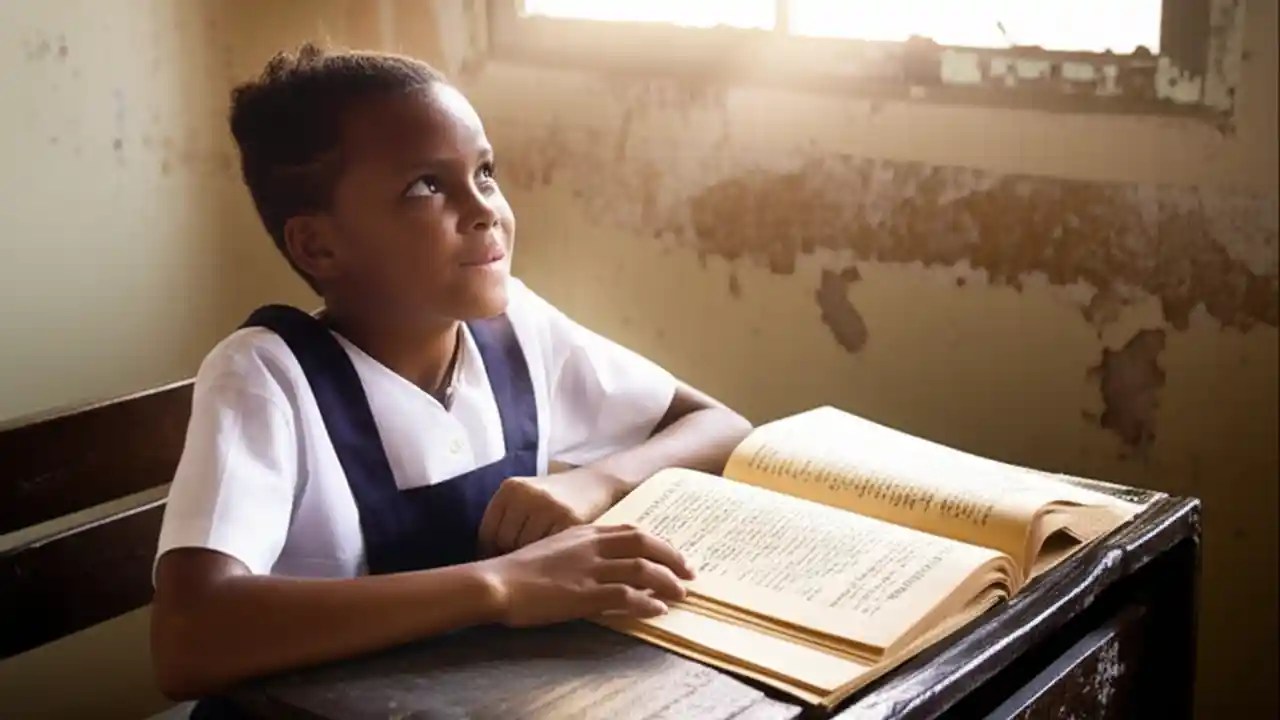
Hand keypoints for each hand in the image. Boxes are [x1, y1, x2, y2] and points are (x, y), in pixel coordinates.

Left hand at [478, 468, 625, 555]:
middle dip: (510, 557)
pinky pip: (551, 550)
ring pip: (527, 549)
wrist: (594, 482)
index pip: (488, 531)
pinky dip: (550, 559)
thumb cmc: (553, 497)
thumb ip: (506, 519)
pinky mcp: (571, 521)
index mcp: (511, 488)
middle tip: (518, 567)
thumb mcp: (525, 497)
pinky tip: (553, 561)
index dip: (488, 553)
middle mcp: (528, 495)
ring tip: (536, 565)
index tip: (494, 565)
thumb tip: (486, 557)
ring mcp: (550, 507)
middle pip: (506, 542)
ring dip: (529, 560)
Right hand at [479, 524, 694, 626]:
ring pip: (642, 569)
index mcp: (583, 532)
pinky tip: (657, 611)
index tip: (674, 555)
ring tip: (680, 594)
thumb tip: (601, 564)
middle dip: (672, 558)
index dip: (658, 543)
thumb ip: (578, 552)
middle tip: (689, 573)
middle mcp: (591, 546)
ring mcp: (589, 569)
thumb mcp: (552, 549)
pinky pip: (626, 596)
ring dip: (667, 582)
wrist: (495, 582)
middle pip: (644, 544)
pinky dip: (646, 604)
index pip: (631, 531)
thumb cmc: (517, 570)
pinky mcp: (584, 594)